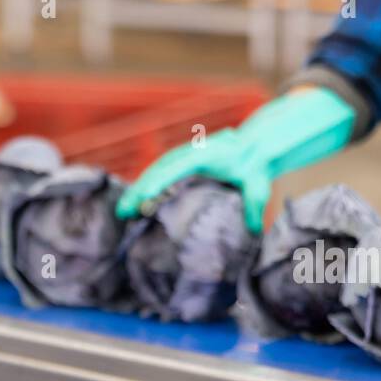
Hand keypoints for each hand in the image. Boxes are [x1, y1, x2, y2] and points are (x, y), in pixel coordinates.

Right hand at [118, 127, 272, 231]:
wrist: (254, 148)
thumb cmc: (254, 168)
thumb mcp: (257, 188)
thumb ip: (254, 207)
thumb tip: (255, 231)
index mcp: (204, 155)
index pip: (175, 168)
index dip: (158, 181)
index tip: (144, 196)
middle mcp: (188, 154)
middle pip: (157, 170)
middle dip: (138, 190)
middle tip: (123, 212)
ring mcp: (182, 158)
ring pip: (154, 172)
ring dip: (138, 190)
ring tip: (123, 211)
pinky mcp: (179, 165)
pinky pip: (158, 175)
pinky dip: (146, 188)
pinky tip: (136, 204)